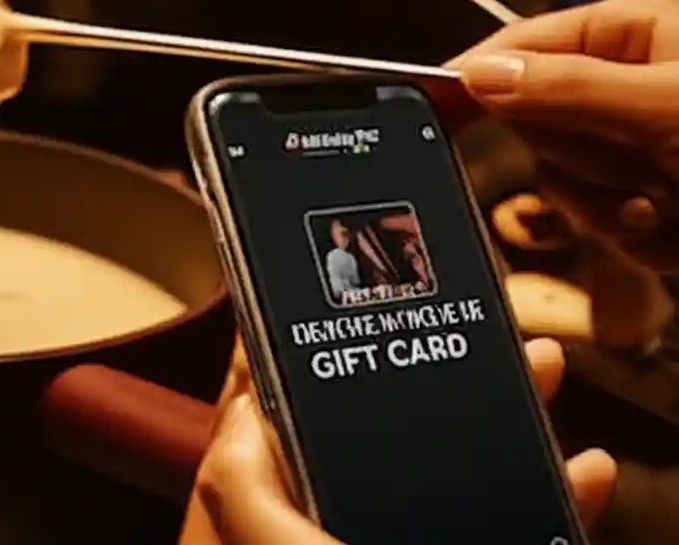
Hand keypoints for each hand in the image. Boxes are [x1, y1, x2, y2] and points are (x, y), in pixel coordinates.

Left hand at [177, 340, 616, 543]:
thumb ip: (240, 489)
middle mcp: (337, 535)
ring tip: (543, 371)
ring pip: (453, 486)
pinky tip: (588, 476)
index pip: (277, 434)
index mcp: (275, 527)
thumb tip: (245, 411)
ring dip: (505, 430)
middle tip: (473, 325)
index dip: (299, 368)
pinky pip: (511, 534)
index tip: (327, 308)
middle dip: (427, 381)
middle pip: (379, 445)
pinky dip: (553, 510)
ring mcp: (398, 542)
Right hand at [450, 0, 678, 272]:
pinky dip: (646, 241)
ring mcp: (639, 145)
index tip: (424, 109)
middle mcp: (627, 86)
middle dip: (583, 170)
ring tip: (673, 205)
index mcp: (630, 35)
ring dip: (616, 213)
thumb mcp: (664, 107)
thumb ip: (565, 89)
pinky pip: (604, 226)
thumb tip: (481, 75)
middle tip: (641, 171)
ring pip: (568, 188)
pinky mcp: (654, 196)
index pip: (517, 48)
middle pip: (535, 131)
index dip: (470, 81)